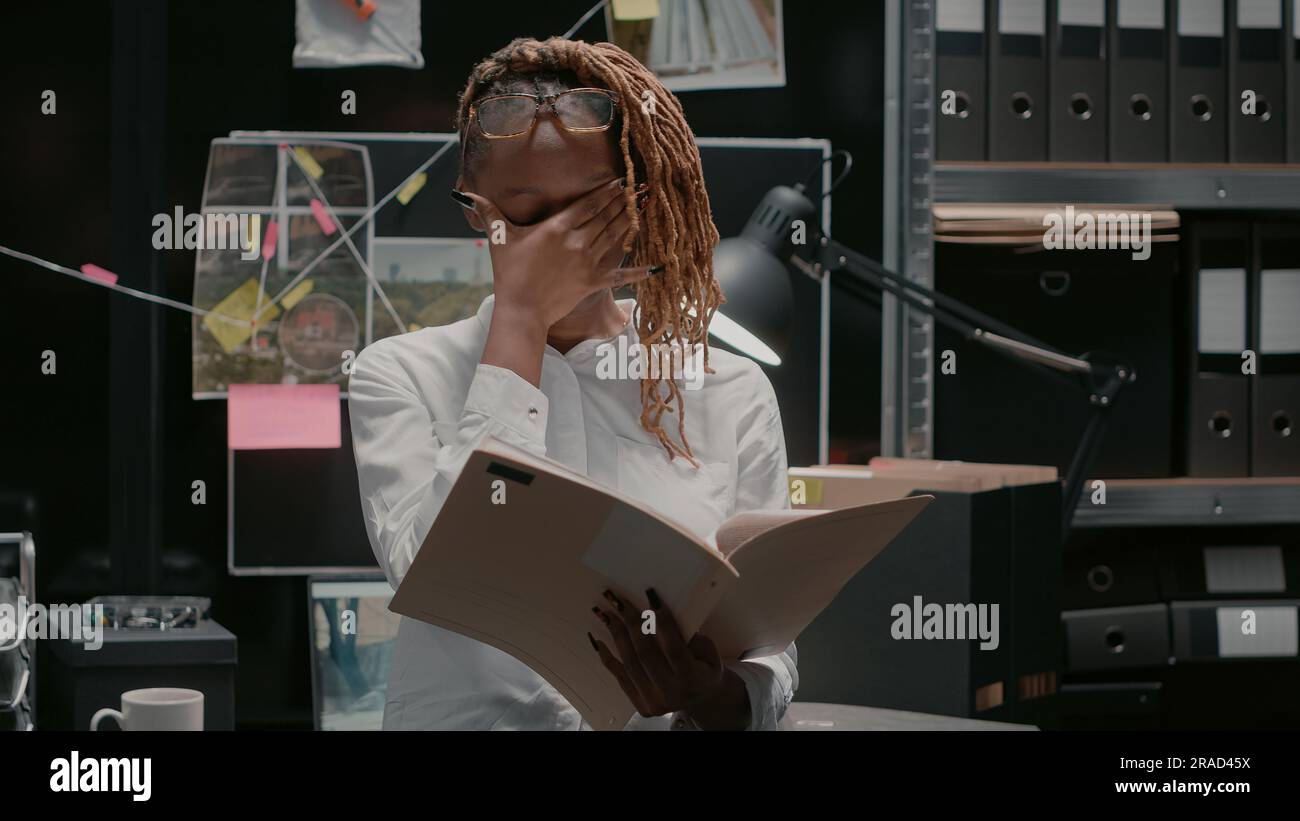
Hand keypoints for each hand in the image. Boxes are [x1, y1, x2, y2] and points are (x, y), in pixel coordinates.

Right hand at [458, 178, 657, 331]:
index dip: (607, 191)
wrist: (522, 310)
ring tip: (646, 205)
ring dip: (632, 220)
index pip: (588, 203)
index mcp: (557, 227)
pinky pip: (620, 274)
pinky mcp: (593, 282)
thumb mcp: (500, 240)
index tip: (622, 180)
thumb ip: (488, 214)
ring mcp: (587, 261)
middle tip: (643, 187)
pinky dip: (639, 270)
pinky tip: (658, 266)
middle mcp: (576, 241)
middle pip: (606, 215)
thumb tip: (464, 196)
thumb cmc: (509, 275)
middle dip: (625, 200)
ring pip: (615, 235)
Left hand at [589, 588, 750, 729]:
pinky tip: (598, 639)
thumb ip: (690, 636)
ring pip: (630, 663)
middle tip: (619, 600)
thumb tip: (660, 614)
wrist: (702, 699)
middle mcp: (672, 694)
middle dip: (631, 622)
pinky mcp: (641, 706)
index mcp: (693, 680)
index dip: (662, 622)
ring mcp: (655, 703)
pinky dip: (607, 657)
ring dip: (616, 634)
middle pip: (646, 654)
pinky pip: (620, 677)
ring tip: (606, 613)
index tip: (650, 596)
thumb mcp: (709, 652)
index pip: (674, 648)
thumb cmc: (705, 668)